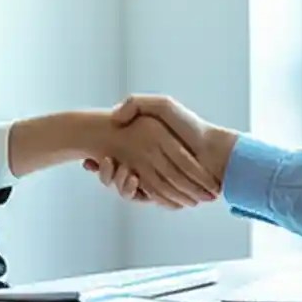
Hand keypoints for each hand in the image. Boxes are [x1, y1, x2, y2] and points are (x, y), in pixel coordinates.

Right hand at [84, 96, 237, 204]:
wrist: (214, 151)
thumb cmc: (189, 126)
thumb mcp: (162, 105)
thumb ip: (137, 104)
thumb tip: (115, 117)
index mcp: (144, 146)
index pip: (114, 156)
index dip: (101, 160)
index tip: (88, 159)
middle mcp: (147, 164)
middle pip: (116, 175)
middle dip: (105, 173)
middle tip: (96, 165)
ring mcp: (155, 180)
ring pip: (126, 188)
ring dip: (118, 183)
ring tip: (119, 172)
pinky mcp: (164, 193)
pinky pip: (144, 197)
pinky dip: (135, 192)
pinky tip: (134, 181)